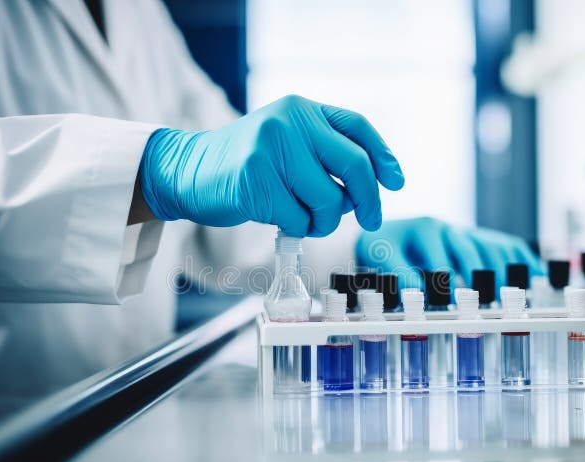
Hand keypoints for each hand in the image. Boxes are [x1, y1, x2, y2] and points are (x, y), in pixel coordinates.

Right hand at [138, 95, 403, 236]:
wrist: (188, 171)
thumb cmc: (244, 165)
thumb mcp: (285, 143)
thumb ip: (322, 154)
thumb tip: (371, 188)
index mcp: (301, 109)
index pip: (357, 128)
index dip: (383, 157)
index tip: (396, 183)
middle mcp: (289, 122)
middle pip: (354, 165)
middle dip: (369, 200)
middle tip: (370, 220)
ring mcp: (271, 149)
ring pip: (329, 200)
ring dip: (324, 221)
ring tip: (305, 218)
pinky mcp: (255, 180)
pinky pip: (299, 218)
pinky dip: (296, 228)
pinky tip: (280, 219)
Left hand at [356, 217, 542, 288]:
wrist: (386, 231)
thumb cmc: (381, 246)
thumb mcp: (377, 256)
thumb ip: (395, 273)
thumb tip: (415, 294)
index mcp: (423, 229)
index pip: (439, 260)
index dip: (446, 283)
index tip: (453, 301)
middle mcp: (447, 228)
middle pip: (470, 253)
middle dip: (478, 278)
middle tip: (487, 302)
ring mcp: (465, 232)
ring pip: (491, 248)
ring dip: (501, 272)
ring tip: (509, 295)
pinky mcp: (476, 238)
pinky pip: (503, 244)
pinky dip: (521, 259)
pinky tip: (537, 274)